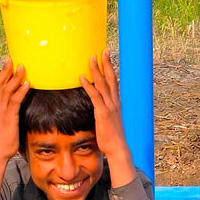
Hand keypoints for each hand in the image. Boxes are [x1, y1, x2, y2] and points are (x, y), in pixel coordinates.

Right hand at [0, 58, 28, 160]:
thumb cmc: (6, 140)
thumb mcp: (9, 124)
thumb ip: (13, 115)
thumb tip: (21, 110)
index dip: (2, 73)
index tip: (7, 62)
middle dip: (5, 70)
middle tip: (11, 58)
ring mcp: (3, 112)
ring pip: (7, 90)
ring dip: (15, 77)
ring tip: (22, 67)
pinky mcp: (9, 118)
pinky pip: (15, 102)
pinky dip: (21, 91)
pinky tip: (27, 84)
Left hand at [80, 52, 134, 185]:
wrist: (118, 148)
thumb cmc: (112, 137)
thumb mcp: (109, 122)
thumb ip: (103, 113)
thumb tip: (97, 110)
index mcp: (116, 103)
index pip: (114, 82)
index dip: (111, 69)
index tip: (108, 58)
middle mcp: (115, 102)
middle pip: (111, 78)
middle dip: (107, 64)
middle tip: (104, 51)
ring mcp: (110, 106)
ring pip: (103, 84)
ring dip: (96, 70)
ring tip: (91, 58)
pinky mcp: (102, 112)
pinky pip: (94, 96)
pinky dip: (88, 85)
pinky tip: (82, 78)